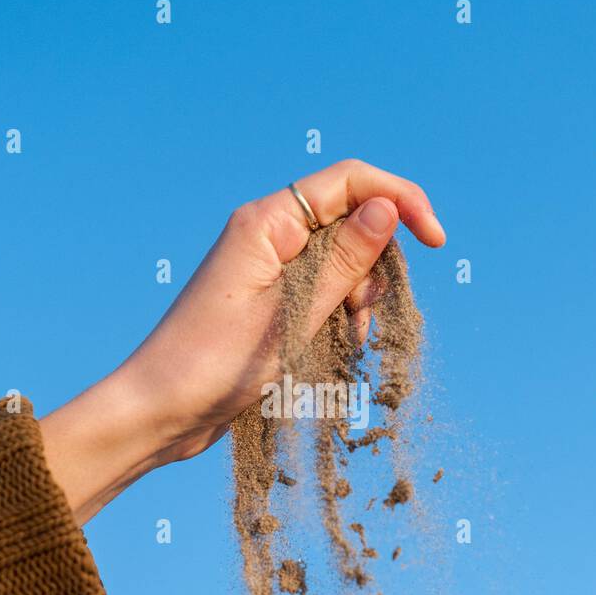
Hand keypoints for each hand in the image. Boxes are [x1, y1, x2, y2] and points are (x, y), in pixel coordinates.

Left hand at [40, 159, 445, 523]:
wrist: (159, 412)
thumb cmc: (214, 366)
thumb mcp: (293, 316)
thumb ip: (343, 262)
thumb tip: (386, 208)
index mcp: (266, 223)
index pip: (350, 181)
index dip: (400, 200)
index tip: (436, 242)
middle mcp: (268, 236)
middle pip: (352, 222)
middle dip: (374, 267)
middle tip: (362, 317)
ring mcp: (268, 269)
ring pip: (343, 263)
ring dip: (359, 300)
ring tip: (345, 342)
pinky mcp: (270, 301)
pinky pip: (323, 293)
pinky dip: (340, 317)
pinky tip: (337, 350)